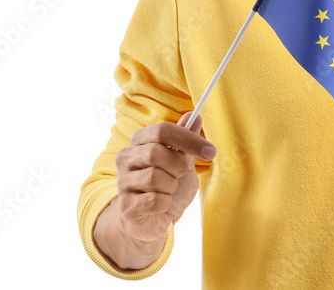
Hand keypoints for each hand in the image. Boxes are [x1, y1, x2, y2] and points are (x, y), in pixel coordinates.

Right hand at [112, 110, 215, 242]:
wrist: (153, 219)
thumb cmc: (168, 185)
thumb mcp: (182, 159)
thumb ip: (186, 138)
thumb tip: (195, 115)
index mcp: (140, 140)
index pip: (163, 130)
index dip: (189, 139)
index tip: (210, 151)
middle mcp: (126, 157)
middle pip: (156, 152)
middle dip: (178, 166)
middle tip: (180, 175)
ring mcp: (123, 181)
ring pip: (155, 178)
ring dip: (171, 186)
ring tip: (168, 190)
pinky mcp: (126, 205)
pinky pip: (154, 201)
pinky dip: (166, 203)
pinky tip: (161, 204)